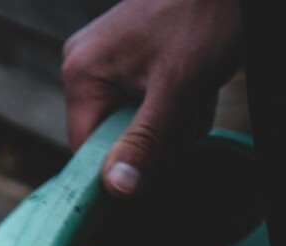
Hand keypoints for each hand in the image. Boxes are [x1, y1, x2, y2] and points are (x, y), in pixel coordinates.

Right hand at [61, 0, 243, 196]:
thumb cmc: (203, 15)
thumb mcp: (177, 87)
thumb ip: (145, 139)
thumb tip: (117, 188)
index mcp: (82, 75)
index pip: (87, 150)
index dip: (123, 162)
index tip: (159, 155)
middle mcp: (85, 67)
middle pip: (115, 138)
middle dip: (159, 135)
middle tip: (188, 106)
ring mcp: (107, 61)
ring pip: (136, 124)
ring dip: (175, 120)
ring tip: (197, 88)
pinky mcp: (129, 58)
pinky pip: (147, 103)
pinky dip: (176, 101)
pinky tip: (196, 82)